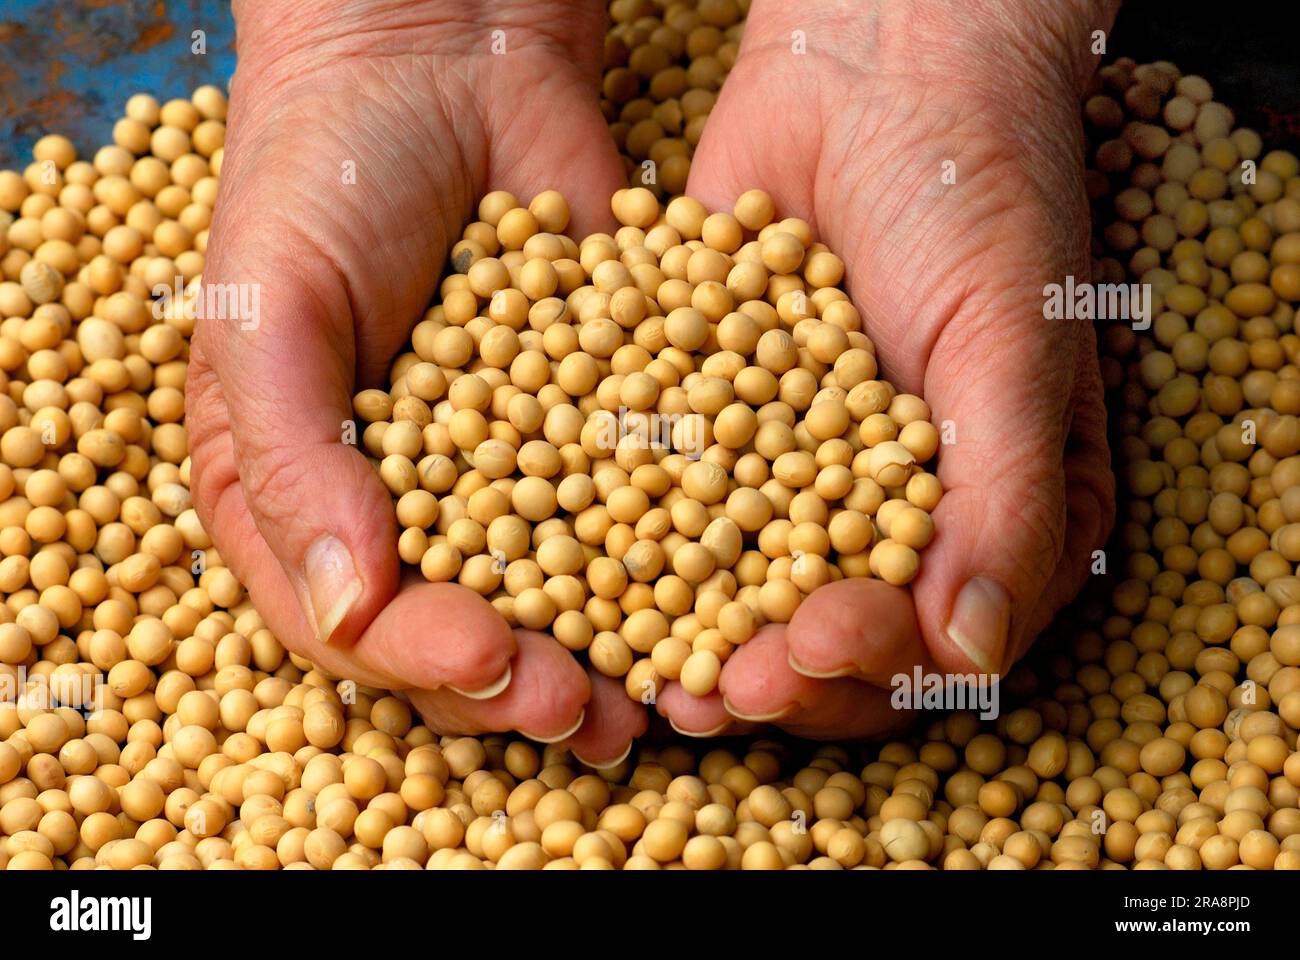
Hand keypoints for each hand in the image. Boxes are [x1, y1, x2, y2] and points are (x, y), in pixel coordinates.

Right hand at [187, 0, 644, 764]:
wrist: (440, 56)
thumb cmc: (322, 175)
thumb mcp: (269, 312)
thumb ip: (295, 465)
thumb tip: (351, 608)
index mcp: (311, 499)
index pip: (356, 623)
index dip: (420, 664)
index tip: (491, 666)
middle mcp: (415, 505)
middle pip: (466, 630)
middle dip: (527, 683)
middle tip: (590, 716)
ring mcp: (516, 471)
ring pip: (565, 591)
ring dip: (613, 651)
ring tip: (665, 697)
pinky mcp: (603, 424)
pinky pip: (637, 501)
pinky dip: (678, 554)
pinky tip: (723, 593)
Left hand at [657, 0, 1117, 737]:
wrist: (883, 62)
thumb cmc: (979, 195)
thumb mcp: (1012, 349)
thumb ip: (1004, 506)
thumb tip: (972, 657)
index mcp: (980, 516)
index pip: (926, 635)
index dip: (865, 664)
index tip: (807, 651)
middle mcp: (874, 510)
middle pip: (816, 630)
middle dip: (762, 667)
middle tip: (706, 691)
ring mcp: (780, 468)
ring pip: (727, 579)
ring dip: (679, 627)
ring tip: (628, 663)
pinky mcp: (698, 415)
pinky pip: (661, 486)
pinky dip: (624, 528)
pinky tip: (576, 558)